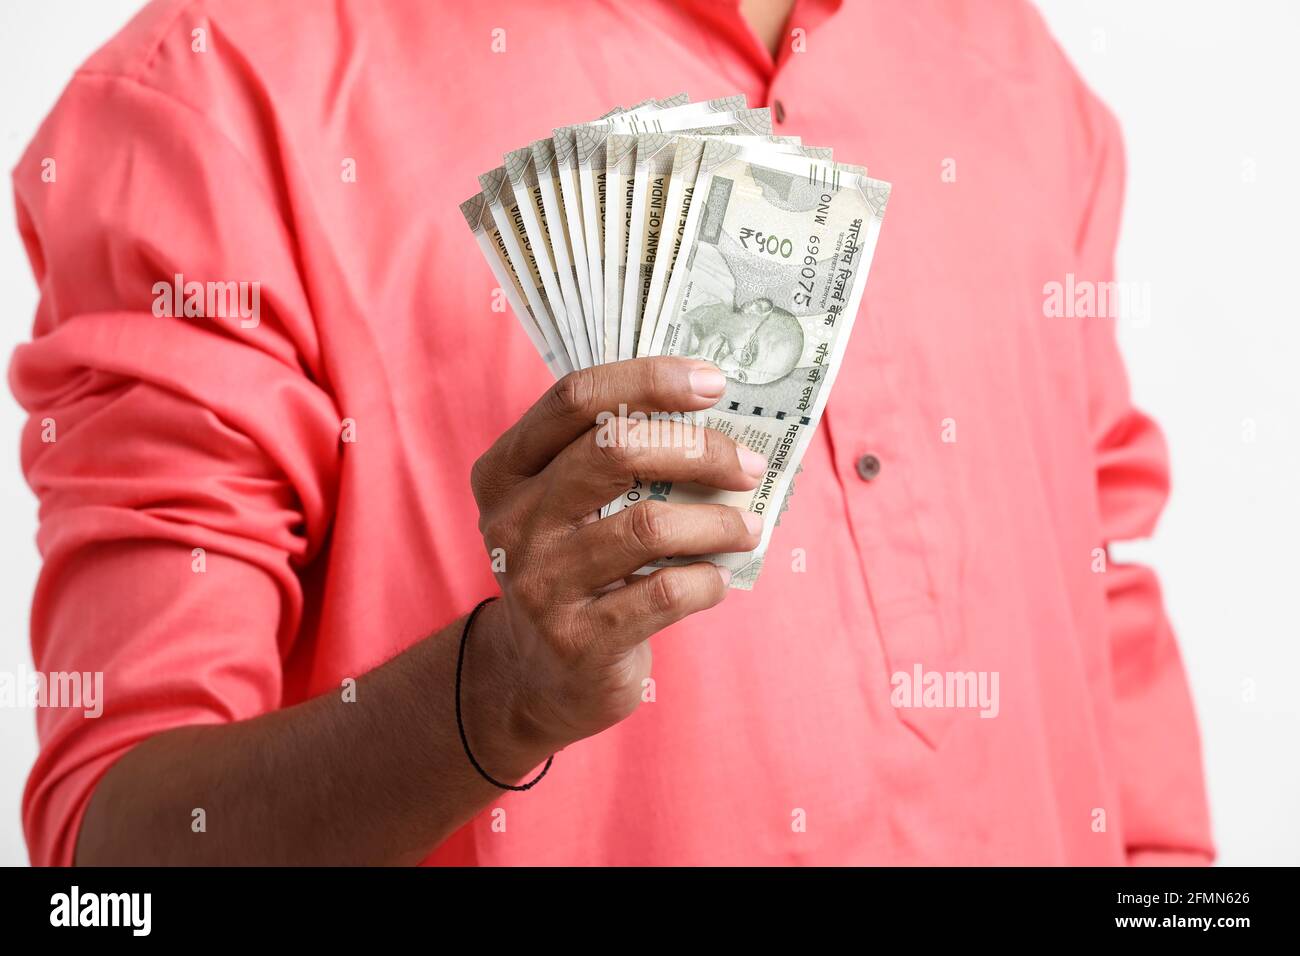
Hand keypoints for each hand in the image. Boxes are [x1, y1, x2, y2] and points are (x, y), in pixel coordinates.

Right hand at [468, 357, 765, 768]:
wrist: (540, 677)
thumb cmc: (575, 567)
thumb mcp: (565, 506)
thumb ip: (610, 457)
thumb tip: (713, 412)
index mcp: (506, 471)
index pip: (575, 399)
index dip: (649, 380)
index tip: (712, 382)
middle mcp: (513, 521)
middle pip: (614, 451)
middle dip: (699, 449)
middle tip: (748, 465)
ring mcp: (541, 584)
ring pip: (650, 526)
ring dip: (718, 522)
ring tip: (748, 528)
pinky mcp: (578, 640)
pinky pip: (666, 593)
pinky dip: (707, 581)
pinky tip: (716, 580)